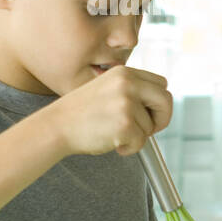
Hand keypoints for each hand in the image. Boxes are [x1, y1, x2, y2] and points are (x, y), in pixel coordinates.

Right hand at [42, 66, 172, 155]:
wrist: (54, 127)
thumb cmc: (82, 114)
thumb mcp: (108, 90)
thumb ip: (132, 91)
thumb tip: (163, 105)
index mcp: (124, 72)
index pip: (161, 84)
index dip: (158, 102)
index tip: (149, 114)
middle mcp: (127, 83)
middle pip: (166, 100)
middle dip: (162, 118)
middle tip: (149, 130)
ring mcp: (126, 103)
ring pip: (151, 125)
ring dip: (138, 136)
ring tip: (114, 134)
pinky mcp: (125, 123)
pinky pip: (141, 141)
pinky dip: (130, 148)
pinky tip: (112, 143)